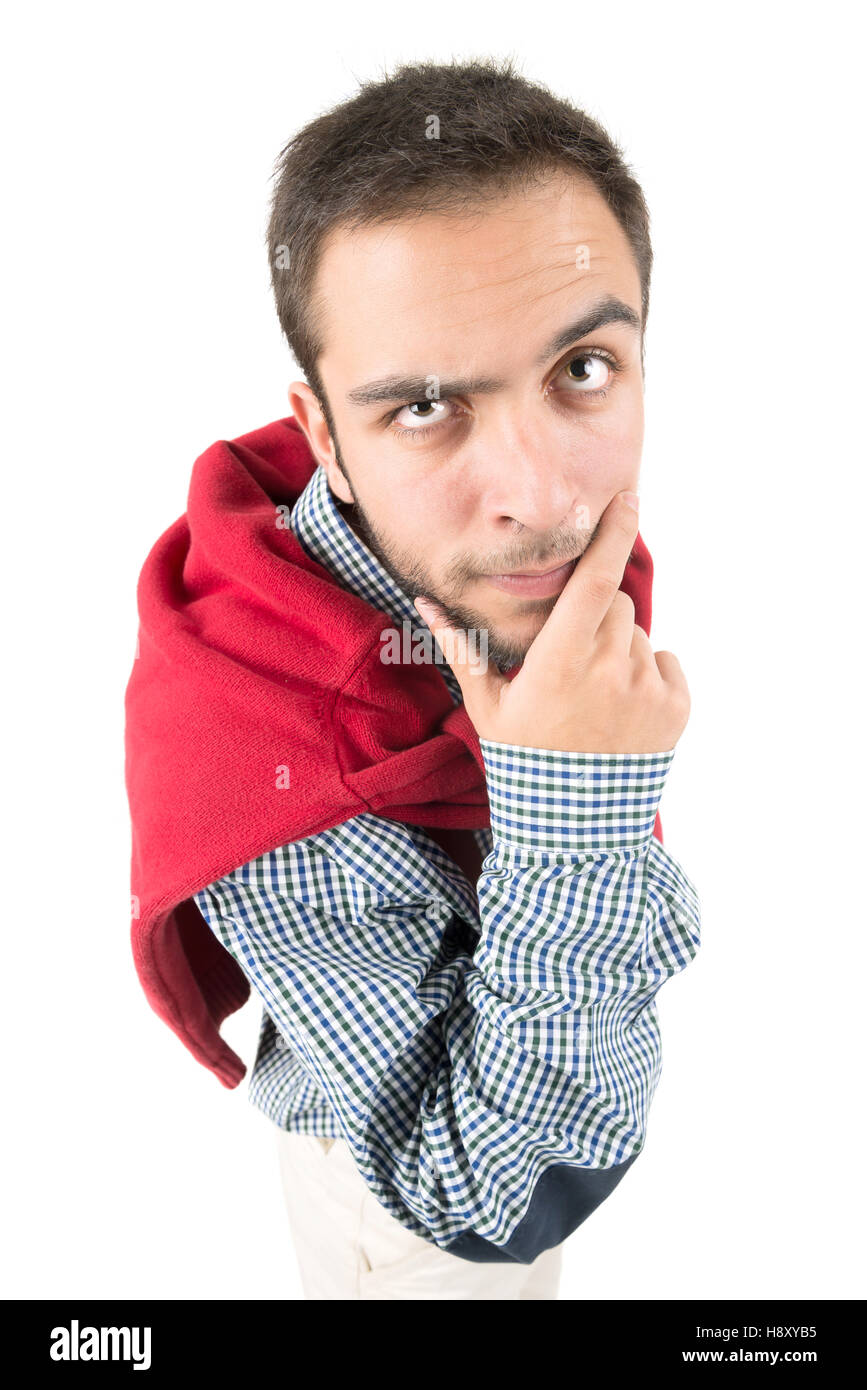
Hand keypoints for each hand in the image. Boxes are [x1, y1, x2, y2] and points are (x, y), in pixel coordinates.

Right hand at [413, 491, 689, 753]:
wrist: (573, 828)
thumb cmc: (523, 759)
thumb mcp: (486, 706)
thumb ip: (462, 648)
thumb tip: (424, 602)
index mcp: (559, 661)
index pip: (594, 580)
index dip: (612, 533)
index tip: (628, 498)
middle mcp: (608, 670)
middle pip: (614, 603)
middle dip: (596, 616)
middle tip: (573, 660)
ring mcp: (646, 690)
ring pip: (639, 635)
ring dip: (620, 650)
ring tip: (595, 698)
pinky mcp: (675, 709)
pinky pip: (666, 664)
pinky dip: (649, 676)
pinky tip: (622, 712)